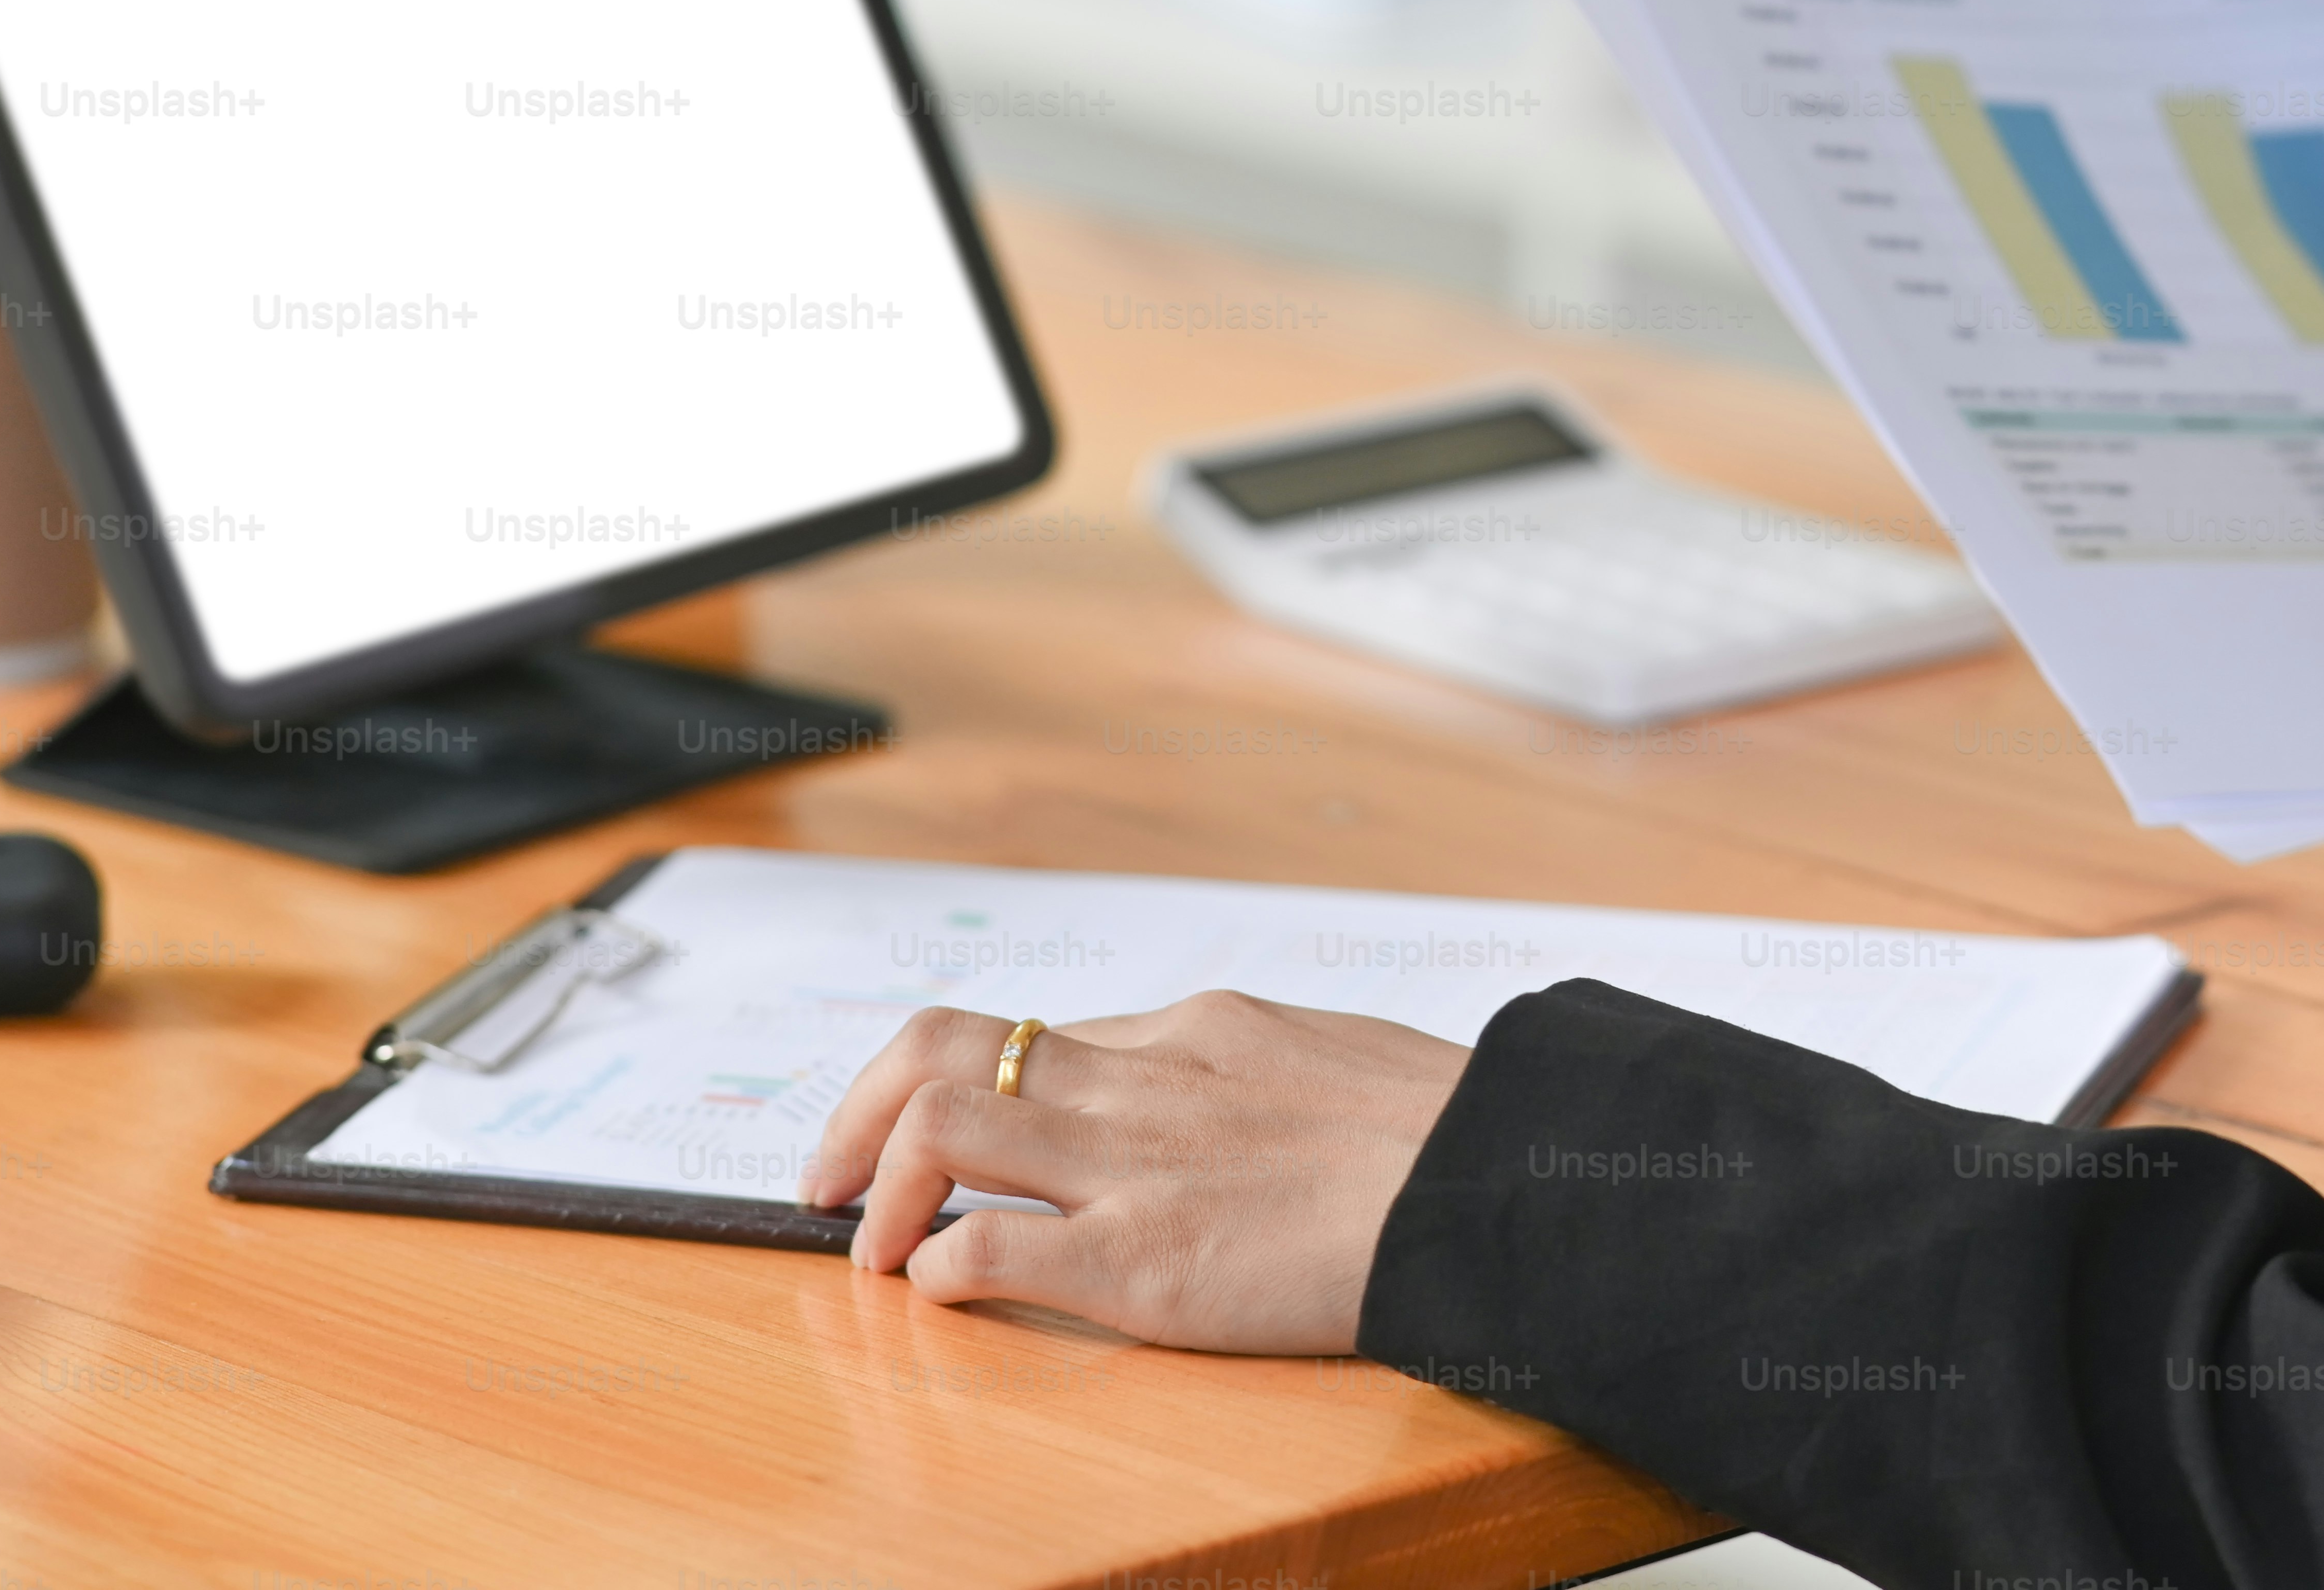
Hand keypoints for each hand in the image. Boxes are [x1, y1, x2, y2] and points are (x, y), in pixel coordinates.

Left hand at [800, 993, 1469, 1353]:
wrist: (1498, 1181)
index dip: (943, 1082)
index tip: (910, 1128)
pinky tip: (944, 1294)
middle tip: (825, 1175)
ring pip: (941, 1124)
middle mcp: (1144, 1083)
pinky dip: (942, 1272)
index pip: (1029, 1032)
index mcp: (1196, 1029)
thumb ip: (1251, 1076)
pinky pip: (989, 1253)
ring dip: (876, 1188)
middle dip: (856, 1110)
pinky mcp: (1143, 1263)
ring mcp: (1136, 1167)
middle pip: (942, 1048)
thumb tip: (1221, 1096)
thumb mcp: (1329, 1061)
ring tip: (868, 1247)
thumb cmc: (1444, 1133)